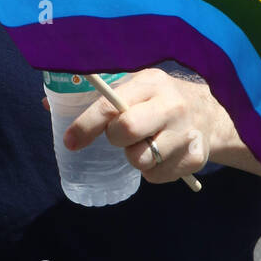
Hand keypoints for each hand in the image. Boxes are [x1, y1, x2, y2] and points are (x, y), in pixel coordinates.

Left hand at [63, 68, 215, 184]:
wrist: (212, 111)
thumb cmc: (159, 98)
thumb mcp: (135, 85)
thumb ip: (99, 96)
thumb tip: (48, 107)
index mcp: (150, 82)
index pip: (111, 105)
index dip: (86, 125)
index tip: (71, 141)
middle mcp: (171, 105)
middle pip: (126, 132)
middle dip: (115, 140)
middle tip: (119, 138)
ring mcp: (186, 132)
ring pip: (142, 160)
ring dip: (135, 158)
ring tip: (145, 144)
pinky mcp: (196, 157)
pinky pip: (158, 177)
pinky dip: (153, 172)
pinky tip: (162, 155)